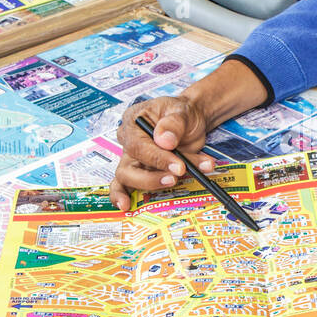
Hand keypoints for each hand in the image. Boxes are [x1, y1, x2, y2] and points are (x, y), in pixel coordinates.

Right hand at [111, 94, 214, 209]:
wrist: (190, 122)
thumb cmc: (182, 114)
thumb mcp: (182, 111)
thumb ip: (174, 123)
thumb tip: (165, 140)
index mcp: (133, 122)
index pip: (138, 145)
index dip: (157, 159)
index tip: (179, 166)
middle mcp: (128, 141)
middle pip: (127, 167)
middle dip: (152, 176)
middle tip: (177, 175)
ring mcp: (132, 158)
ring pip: (128, 179)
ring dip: (152, 184)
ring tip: (175, 181)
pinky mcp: (141, 171)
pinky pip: (128, 186)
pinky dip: (126, 196)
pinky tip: (128, 205)